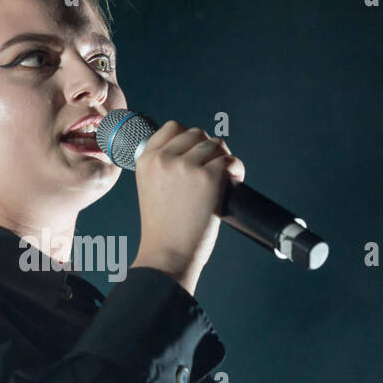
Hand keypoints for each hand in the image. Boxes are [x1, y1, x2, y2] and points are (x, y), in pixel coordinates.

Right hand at [130, 121, 244, 295]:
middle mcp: (164, 159)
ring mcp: (186, 166)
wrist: (168, 255)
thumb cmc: (164, 230)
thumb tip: (200, 148)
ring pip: (216, 145)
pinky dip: (236, 171)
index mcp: (146, 160)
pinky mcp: (208, 177)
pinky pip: (230, 161)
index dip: (190, 138)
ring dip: (224, 160)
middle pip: (198, 134)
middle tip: (214, 171)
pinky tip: (233, 184)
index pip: (173, 127)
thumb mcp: (151, 189)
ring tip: (225, 180)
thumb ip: (166, 167)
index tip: (197, 155)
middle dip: (210, 150)